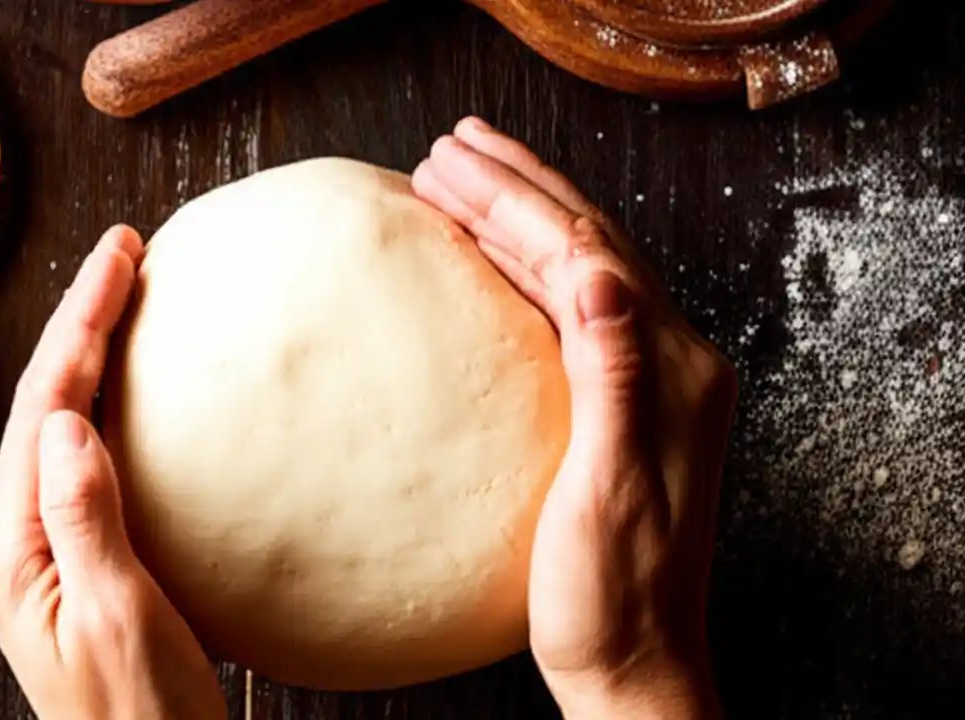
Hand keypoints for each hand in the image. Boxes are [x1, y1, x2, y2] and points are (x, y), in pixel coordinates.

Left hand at [0, 227, 225, 719]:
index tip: (121, 258)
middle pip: (40, 404)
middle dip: (82, 322)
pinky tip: (126, 385)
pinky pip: (78, 461)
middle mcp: (9, 542)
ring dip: (89, 355)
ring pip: (55, 425)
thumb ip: (85, 517)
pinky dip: (102, 406)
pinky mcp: (65, 560)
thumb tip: (65, 418)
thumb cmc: (142, 713)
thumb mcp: (118, 617)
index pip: (44, 407)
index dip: (83, 325)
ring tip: (124, 294)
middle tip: (126, 251)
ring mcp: (33, 551)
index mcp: (12, 550)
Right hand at [414, 119, 734, 719]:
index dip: (518, 203)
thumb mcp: (613, 488)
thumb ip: (617, 375)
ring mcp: (647, 382)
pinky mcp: (617, 406)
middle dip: (517, 188)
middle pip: (587, 245)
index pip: (586, 257)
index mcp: (673, 372)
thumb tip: (595, 272)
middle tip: (449, 145)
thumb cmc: (614, 598)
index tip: (450, 164)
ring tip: (465, 177)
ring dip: (521, 218)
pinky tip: (493, 258)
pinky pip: (569, 314)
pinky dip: (526, 271)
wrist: (633, 666)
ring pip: (578, 271)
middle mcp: (670, 363)